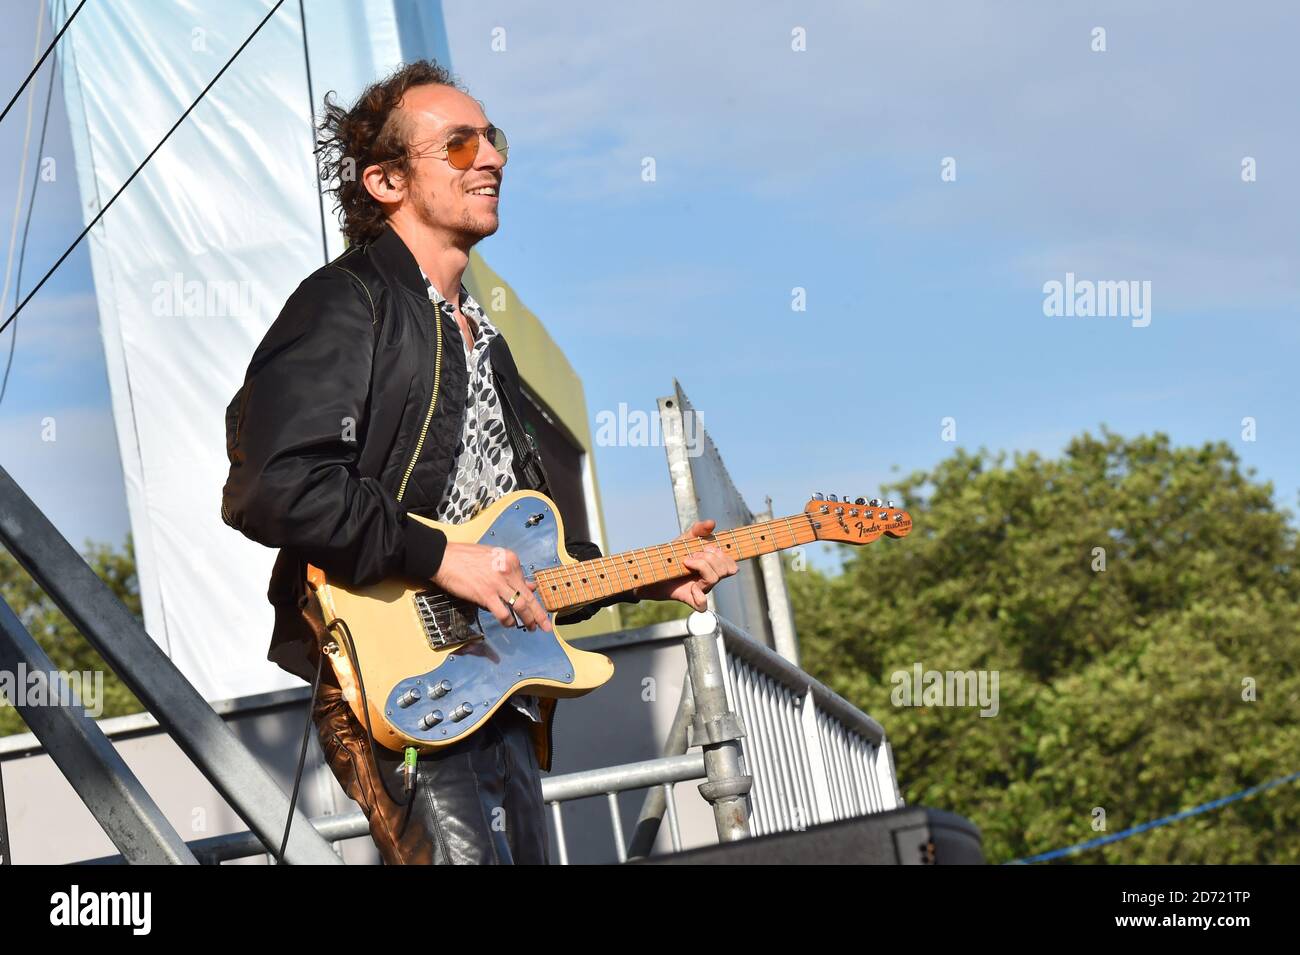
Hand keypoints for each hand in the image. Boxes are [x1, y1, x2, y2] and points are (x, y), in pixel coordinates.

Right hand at [431, 541, 551, 631]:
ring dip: (528, 620)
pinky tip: (509, 624)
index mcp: (511, 560)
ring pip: (520, 606)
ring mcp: (498, 584)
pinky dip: (508, 621)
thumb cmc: (465, 557)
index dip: (533, 597)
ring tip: (531, 628)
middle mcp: (508, 571)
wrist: (443, 558)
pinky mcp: (486, 595)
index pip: (526, 583)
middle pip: (528, 596)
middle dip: (539, 614)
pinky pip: (503, 613)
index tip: (536, 607)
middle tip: (546, 625)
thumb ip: (512, 572)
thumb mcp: (494, 558)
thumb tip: (530, 585)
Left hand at [633, 519, 738, 610]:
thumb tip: (712, 523)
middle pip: (724, 570)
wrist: (650, 570)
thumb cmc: (671, 556)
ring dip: (701, 566)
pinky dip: (699, 597)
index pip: (731, 565)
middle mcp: (709, 578)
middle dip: (710, 558)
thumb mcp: (685, 539)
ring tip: (686, 562)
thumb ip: (698, 530)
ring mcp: (700, 589)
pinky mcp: (688, 598)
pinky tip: (691, 588)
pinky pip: (702, 605)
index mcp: (712, 566)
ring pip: (714, 579)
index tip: (708, 548)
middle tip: (693, 555)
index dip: (725, 556)